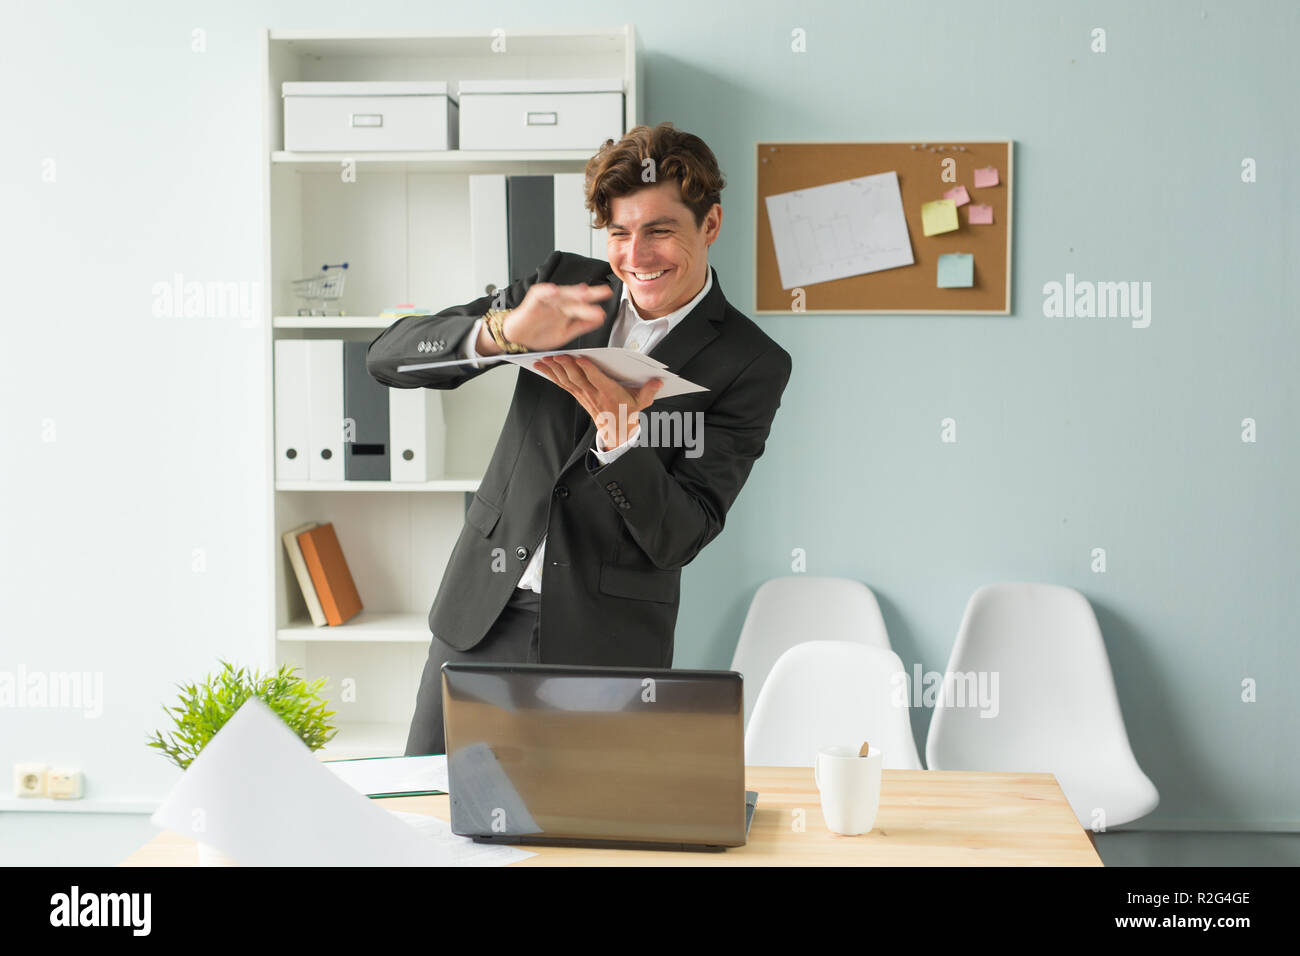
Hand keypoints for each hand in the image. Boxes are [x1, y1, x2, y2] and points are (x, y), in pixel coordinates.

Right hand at [503, 282, 612, 351]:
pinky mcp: (534, 299)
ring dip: (572, 292)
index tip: (610, 299)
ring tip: (584, 292)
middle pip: (576, 296)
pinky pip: (540, 293)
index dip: (596, 302)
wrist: (518, 337)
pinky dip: (546, 291)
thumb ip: (582, 325)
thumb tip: (601, 319)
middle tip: (603, 292)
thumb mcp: (565, 333)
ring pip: (562, 293)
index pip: (584, 304)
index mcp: (568, 310)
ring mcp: (548, 300)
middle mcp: (560, 303)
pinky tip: (554, 290)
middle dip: (590, 294)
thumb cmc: (540, 334)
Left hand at [533, 355, 662, 448]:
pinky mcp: (577, 395)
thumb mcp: (642, 403)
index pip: (597, 380)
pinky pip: (562, 383)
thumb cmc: (628, 412)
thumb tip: (658, 381)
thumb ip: (649, 391)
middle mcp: (593, 394)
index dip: (588, 369)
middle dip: (566, 367)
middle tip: (556, 355)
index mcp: (609, 393)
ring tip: (543, 359)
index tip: (580, 358)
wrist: (616, 429)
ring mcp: (583, 395)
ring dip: (554, 370)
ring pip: (566, 380)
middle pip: (577, 378)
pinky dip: (551, 374)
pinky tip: (542, 366)